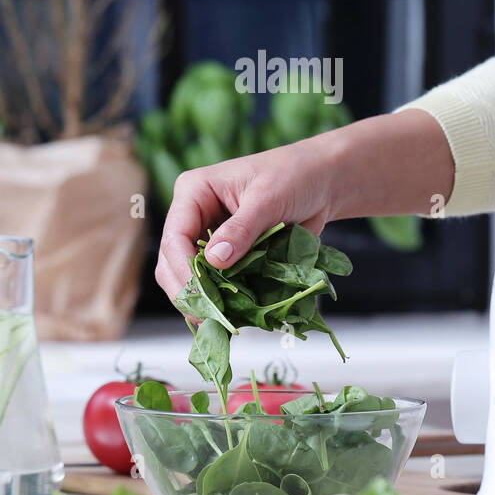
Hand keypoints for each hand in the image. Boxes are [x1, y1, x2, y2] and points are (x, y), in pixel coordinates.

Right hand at [155, 133, 341, 303]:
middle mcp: (195, 216)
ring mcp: (211, 238)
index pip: (174, 237)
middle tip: (209, 317)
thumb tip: (214, 260)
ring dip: (206, 299)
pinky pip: (218, 283)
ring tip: (223, 319)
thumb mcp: (268, 198)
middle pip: (173, 262)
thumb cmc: (295, 175)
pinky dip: (225, 299)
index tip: (202, 296)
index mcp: (194, 192)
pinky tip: (236, 313)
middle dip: (190, 291)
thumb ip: (241, 229)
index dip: (183, 269)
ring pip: (191, 278)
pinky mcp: (229, 257)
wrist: (321, 182)